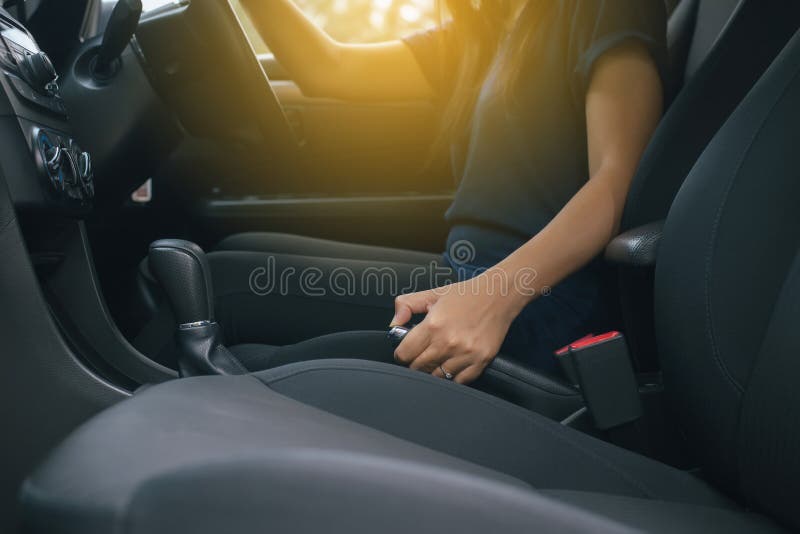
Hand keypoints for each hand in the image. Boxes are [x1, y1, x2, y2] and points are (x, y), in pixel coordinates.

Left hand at [391, 270, 522, 383]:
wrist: (499, 295)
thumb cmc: (466, 295)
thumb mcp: (432, 294)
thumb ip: (406, 305)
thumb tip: (394, 324)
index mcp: (433, 325)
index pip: (404, 354)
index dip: (402, 353)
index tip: (406, 350)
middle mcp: (448, 342)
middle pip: (418, 368)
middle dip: (416, 362)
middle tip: (422, 353)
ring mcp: (466, 354)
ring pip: (437, 378)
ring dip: (434, 370)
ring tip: (438, 357)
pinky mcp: (481, 361)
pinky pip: (459, 381)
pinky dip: (453, 376)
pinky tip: (452, 363)